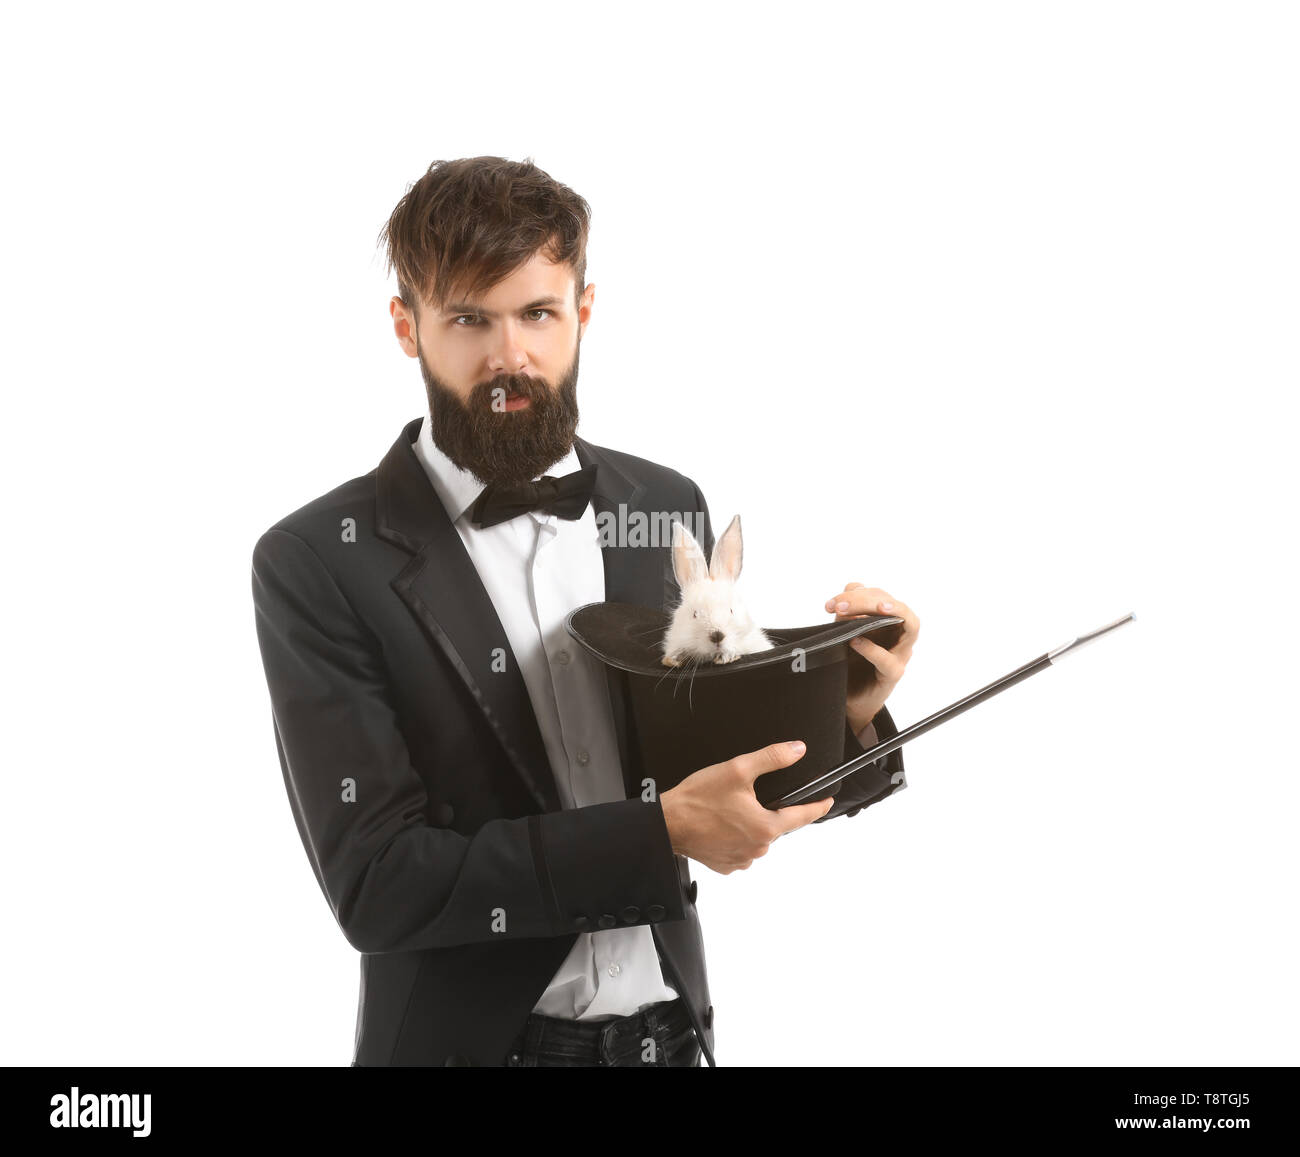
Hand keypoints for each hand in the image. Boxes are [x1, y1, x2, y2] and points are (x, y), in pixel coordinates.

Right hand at [659, 740, 833, 873]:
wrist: (667, 824)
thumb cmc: (698, 799)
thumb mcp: (738, 770)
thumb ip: (772, 758)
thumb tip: (797, 750)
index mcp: (765, 827)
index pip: (802, 817)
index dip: (817, 807)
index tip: (827, 802)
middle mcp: (757, 849)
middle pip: (775, 825)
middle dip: (766, 810)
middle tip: (742, 796)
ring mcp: (742, 860)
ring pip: (757, 838)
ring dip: (749, 825)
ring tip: (727, 810)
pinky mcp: (726, 866)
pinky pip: (740, 850)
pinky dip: (735, 838)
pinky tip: (720, 826)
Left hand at [823, 583, 919, 734]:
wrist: (851, 698)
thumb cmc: (852, 663)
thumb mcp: (845, 633)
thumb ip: (848, 615)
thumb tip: (847, 593)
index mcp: (887, 621)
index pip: (880, 595)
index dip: (858, 593)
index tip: (833, 603)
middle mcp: (899, 634)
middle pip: (895, 605)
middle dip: (867, 599)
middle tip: (840, 606)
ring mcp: (900, 654)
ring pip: (910, 625)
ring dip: (892, 612)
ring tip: (876, 608)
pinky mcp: (893, 674)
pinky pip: (888, 660)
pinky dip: (873, 649)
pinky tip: (856, 642)